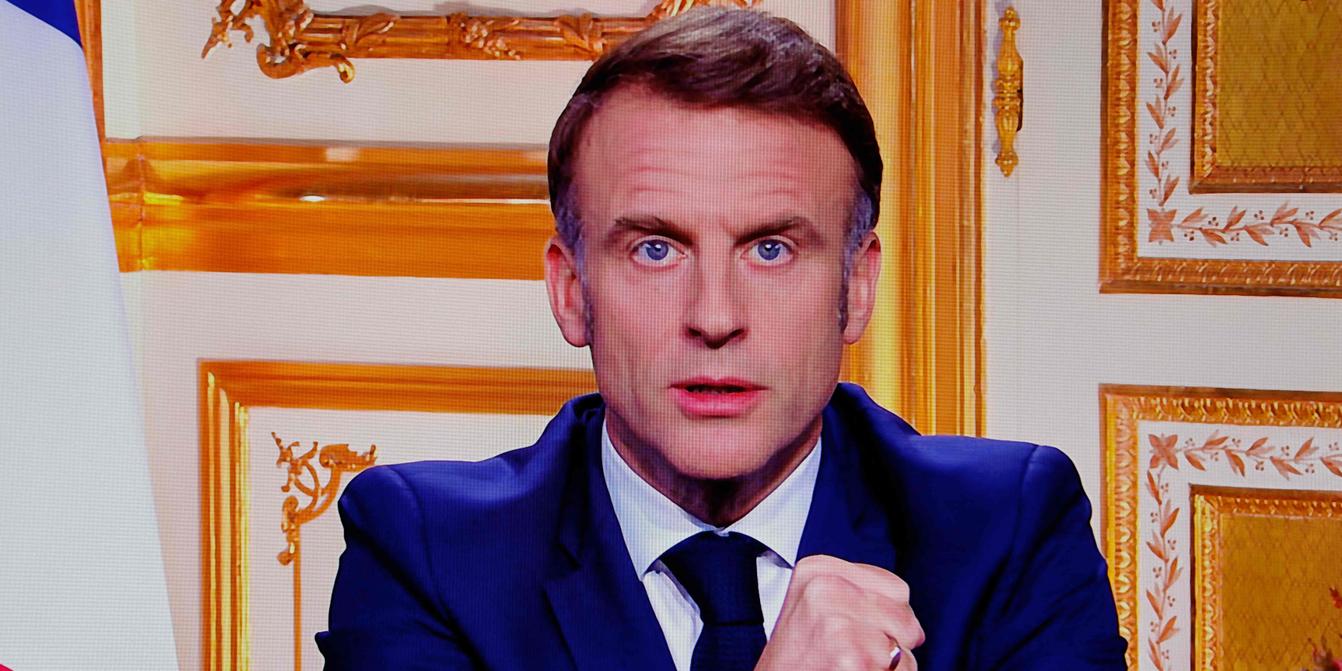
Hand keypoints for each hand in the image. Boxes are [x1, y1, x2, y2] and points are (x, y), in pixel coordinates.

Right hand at [756, 555, 923, 670]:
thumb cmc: (795, 660)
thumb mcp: (817, 609)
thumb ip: (861, 600)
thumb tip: (913, 625)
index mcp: (818, 569)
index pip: (896, 588)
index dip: (887, 619)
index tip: (854, 632)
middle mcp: (825, 588)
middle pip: (904, 617)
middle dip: (890, 642)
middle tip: (849, 654)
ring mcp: (836, 621)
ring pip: (903, 646)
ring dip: (886, 665)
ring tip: (847, 665)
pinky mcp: (849, 655)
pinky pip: (900, 668)